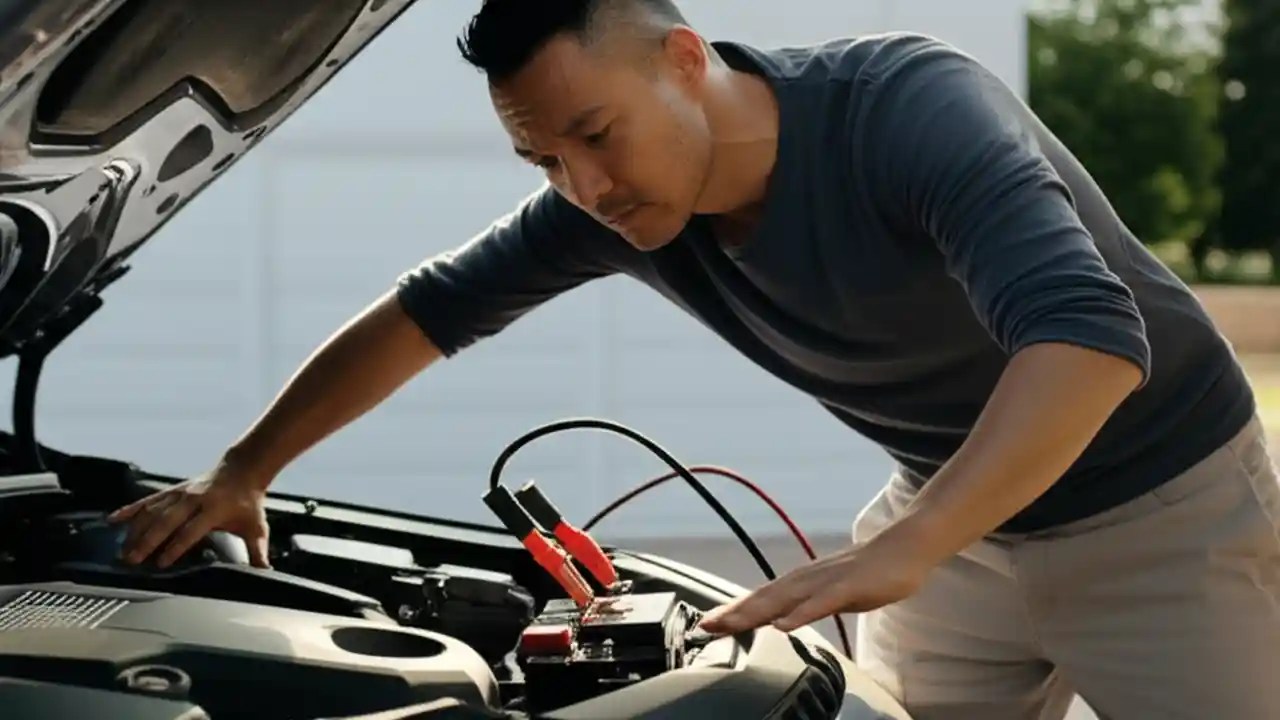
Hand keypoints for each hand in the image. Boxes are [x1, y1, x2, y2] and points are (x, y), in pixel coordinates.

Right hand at [107, 459, 271, 568]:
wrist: (241, 471)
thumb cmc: (248, 503)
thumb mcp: (256, 528)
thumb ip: (257, 552)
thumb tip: (264, 573)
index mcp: (214, 509)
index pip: (192, 530)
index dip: (177, 546)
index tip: (162, 562)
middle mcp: (194, 499)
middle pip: (167, 520)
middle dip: (149, 541)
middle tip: (133, 559)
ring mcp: (180, 493)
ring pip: (153, 511)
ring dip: (136, 530)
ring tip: (123, 550)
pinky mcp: (172, 490)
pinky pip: (147, 500)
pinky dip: (130, 510)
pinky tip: (114, 520)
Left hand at [697, 536, 933, 634]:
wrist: (903, 548)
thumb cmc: (867, 574)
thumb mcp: (830, 595)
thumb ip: (805, 606)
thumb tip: (782, 621)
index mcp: (800, 584)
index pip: (759, 600)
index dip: (732, 611)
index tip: (705, 624)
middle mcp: (806, 580)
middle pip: (763, 599)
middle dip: (732, 613)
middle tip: (704, 626)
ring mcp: (826, 582)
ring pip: (784, 600)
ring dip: (755, 612)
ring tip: (730, 624)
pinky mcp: (848, 587)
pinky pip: (821, 603)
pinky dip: (800, 614)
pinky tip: (784, 625)